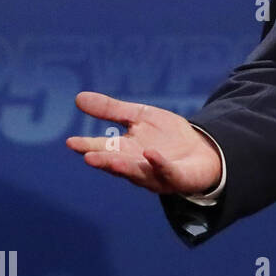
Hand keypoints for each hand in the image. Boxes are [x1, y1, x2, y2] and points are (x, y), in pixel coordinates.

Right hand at [65, 91, 221, 196]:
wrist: (203, 151)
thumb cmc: (167, 136)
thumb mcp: (140, 116)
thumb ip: (111, 110)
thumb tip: (78, 98)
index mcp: (123, 150)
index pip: (101, 148)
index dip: (87, 146)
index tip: (71, 142)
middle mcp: (136, 166)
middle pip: (116, 164)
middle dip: (104, 161)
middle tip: (88, 157)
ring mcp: (155, 175)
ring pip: (138, 173)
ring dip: (125, 168)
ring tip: (112, 161)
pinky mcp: (177, 178)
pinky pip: (167, 172)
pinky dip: (159, 164)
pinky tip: (151, 155)